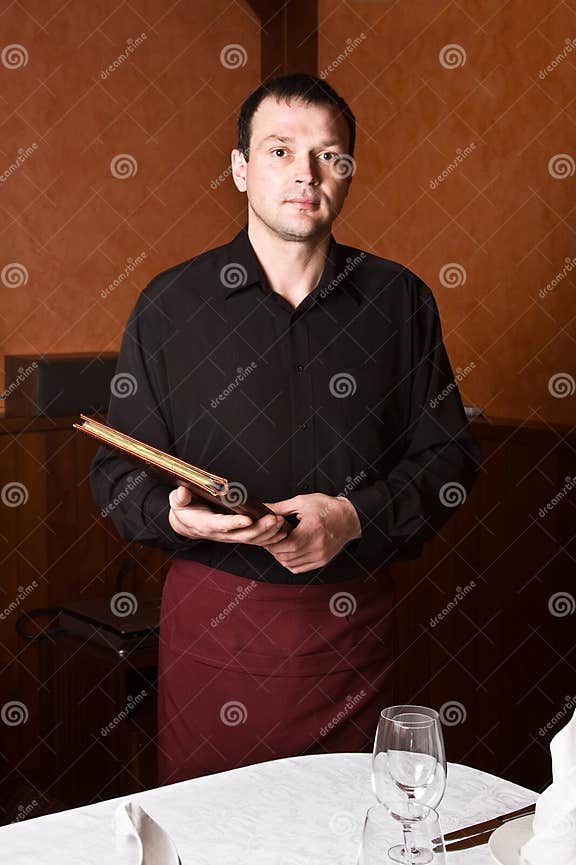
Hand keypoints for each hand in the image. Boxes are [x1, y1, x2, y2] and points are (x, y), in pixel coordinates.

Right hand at [168, 486, 289, 545]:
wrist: (187, 523)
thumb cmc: (184, 509)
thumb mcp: (177, 502)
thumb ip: (179, 498)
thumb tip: (182, 493)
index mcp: (206, 524)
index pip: (222, 524)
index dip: (234, 523)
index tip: (248, 518)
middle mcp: (221, 533)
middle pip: (243, 534)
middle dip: (260, 528)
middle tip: (275, 519)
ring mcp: (231, 536)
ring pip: (252, 539)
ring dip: (269, 533)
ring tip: (282, 523)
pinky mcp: (238, 535)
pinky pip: (256, 539)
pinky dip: (270, 537)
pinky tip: (283, 531)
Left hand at [261, 493, 361, 573]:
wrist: (349, 518)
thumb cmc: (328, 508)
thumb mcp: (303, 502)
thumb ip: (281, 507)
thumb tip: (264, 508)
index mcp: (310, 531)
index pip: (284, 545)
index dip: (272, 543)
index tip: (268, 536)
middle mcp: (316, 546)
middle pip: (286, 556)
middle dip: (274, 550)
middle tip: (271, 540)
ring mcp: (319, 556)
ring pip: (291, 564)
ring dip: (281, 557)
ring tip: (280, 545)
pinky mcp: (322, 561)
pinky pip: (300, 568)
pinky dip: (291, 562)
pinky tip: (290, 552)